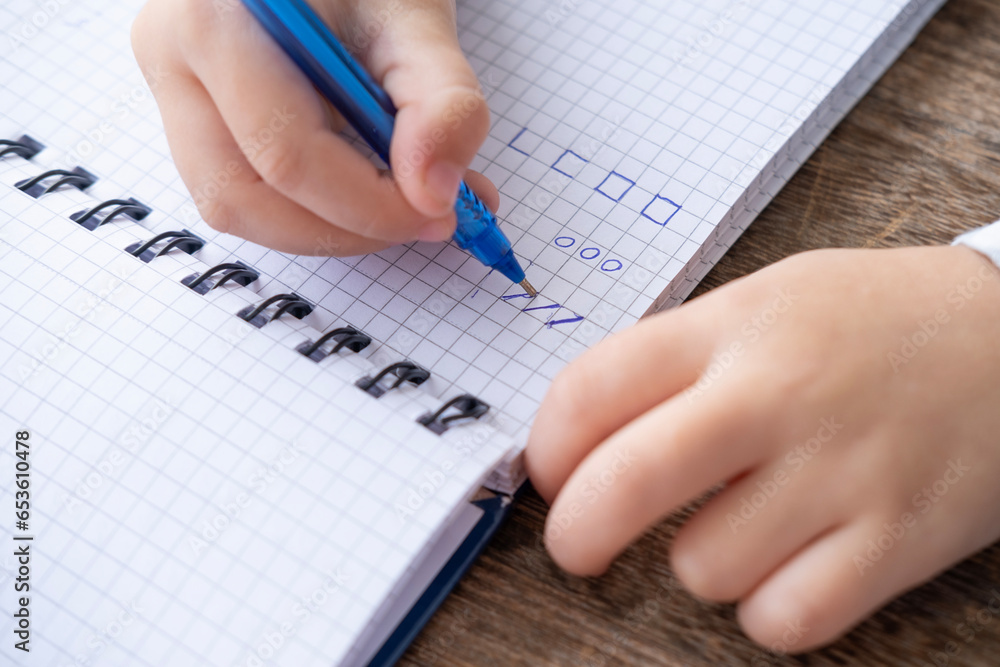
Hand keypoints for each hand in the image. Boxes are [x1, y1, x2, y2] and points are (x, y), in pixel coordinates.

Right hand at [131, 0, 497, 254]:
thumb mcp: (419, 25)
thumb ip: (444, 105)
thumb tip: (433, 195)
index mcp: (213, 20)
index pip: (284, 151)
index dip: (367, 205)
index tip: (436, 215)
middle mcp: (172, 59)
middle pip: (243, 197)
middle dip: (344, 229)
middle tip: (422, 222)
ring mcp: (173, 95)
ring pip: (238, 210)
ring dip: (328, 229)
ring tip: (399, 203)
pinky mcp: (194, 123)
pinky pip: (246, 197)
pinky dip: (315, 212)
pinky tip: (366, 189)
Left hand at [526, 245, 999, 651]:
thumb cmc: (870, 320)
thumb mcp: (764, 300)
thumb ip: (673, 359)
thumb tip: (580, 434)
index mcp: (732, 327)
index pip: (589, 390)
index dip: (544, 449)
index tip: (549, 474)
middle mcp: (778, 396)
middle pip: (622, 483)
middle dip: (575, 533)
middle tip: (578, 543)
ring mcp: (841, 472)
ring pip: (702, 567)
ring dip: (700, 563)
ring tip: (738, 526)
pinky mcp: (899, 539)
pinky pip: (784, 618)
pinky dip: (768, 608)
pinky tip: (786, 567)